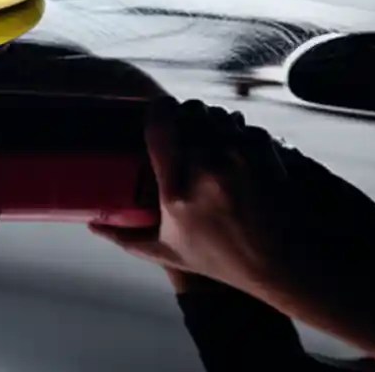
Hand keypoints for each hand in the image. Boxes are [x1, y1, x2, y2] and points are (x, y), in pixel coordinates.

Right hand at [91, 99, 291, 294]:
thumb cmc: (221, 259)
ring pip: (217, 113)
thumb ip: (125, 236)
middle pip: (189, 111)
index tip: (156, 112)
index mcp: (176, 190)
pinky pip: (244, 125)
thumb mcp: (166, 250)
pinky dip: (238, 133)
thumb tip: (92, 225)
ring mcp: (239, 157)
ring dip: (211, 122)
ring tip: (210, 141)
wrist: (283, 264)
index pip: (160, 126)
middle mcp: (206, 168)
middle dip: (185, 115)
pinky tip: (235, 152)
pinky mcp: (265, 153)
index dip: (156, 110)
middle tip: (184, 130)